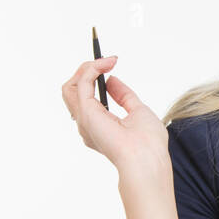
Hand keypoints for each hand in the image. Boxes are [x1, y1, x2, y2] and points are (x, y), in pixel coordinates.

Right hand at [62, 56, 169, 177]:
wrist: (147, 157)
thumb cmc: (148, 142)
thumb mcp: (137, 111)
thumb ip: (123, 95)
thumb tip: (111, 79)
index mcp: (99, 126)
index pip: (87, 98)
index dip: (94, 79)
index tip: (109, 64)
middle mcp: (88, 124)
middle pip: (74, 91)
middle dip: (88, 71)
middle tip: (108, 61)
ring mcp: (84, 119)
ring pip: (71, 86)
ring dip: (88, 67)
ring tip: (106, 61)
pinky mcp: (86, 112)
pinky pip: (81, 83)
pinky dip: (92, 69)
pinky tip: (106, 64)